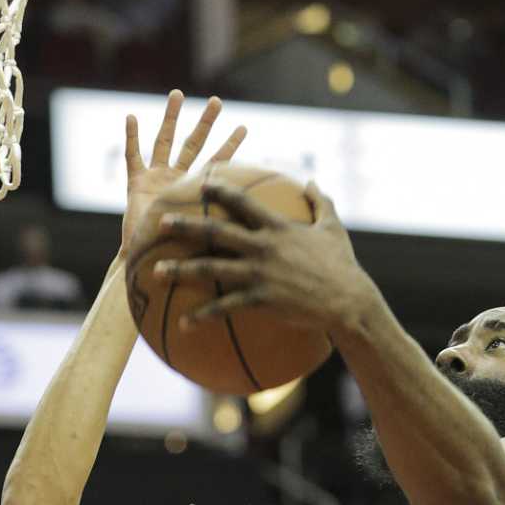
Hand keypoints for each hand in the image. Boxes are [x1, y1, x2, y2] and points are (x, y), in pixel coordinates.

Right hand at [122, 89, 246, 256]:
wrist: (146, 265)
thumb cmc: (176, 257)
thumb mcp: (203, 242)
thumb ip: (222, 234)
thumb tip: (254, 242)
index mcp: (195, 191)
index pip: (217, 163)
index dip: (230, 147)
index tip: (244, 127)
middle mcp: (177, 180)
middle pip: (193, 144)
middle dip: (204, 123)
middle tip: (217, 101)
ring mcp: (156, 178)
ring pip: (164, 142)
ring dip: (170, 118)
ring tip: (178, 94)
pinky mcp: (135, 183)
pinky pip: (132, 156)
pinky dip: (131, 138)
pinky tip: (132, 117)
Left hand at [152, 180, 367, 333]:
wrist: (347, 302)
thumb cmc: (342, 266)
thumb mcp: (334, 228)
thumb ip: (320, 202)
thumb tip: (313, 181)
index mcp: (277, 226)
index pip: (242, 200)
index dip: (219, 188)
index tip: (199, 180)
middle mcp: (262, 246)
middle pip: (215, 231)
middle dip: (186, 225)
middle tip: (161, 222)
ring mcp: (259, 274)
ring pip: (212, 268)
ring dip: (181, 269)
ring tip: (157, 272)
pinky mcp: (261, 300)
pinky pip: (225, 307)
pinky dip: (203, 315)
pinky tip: (184, 324)